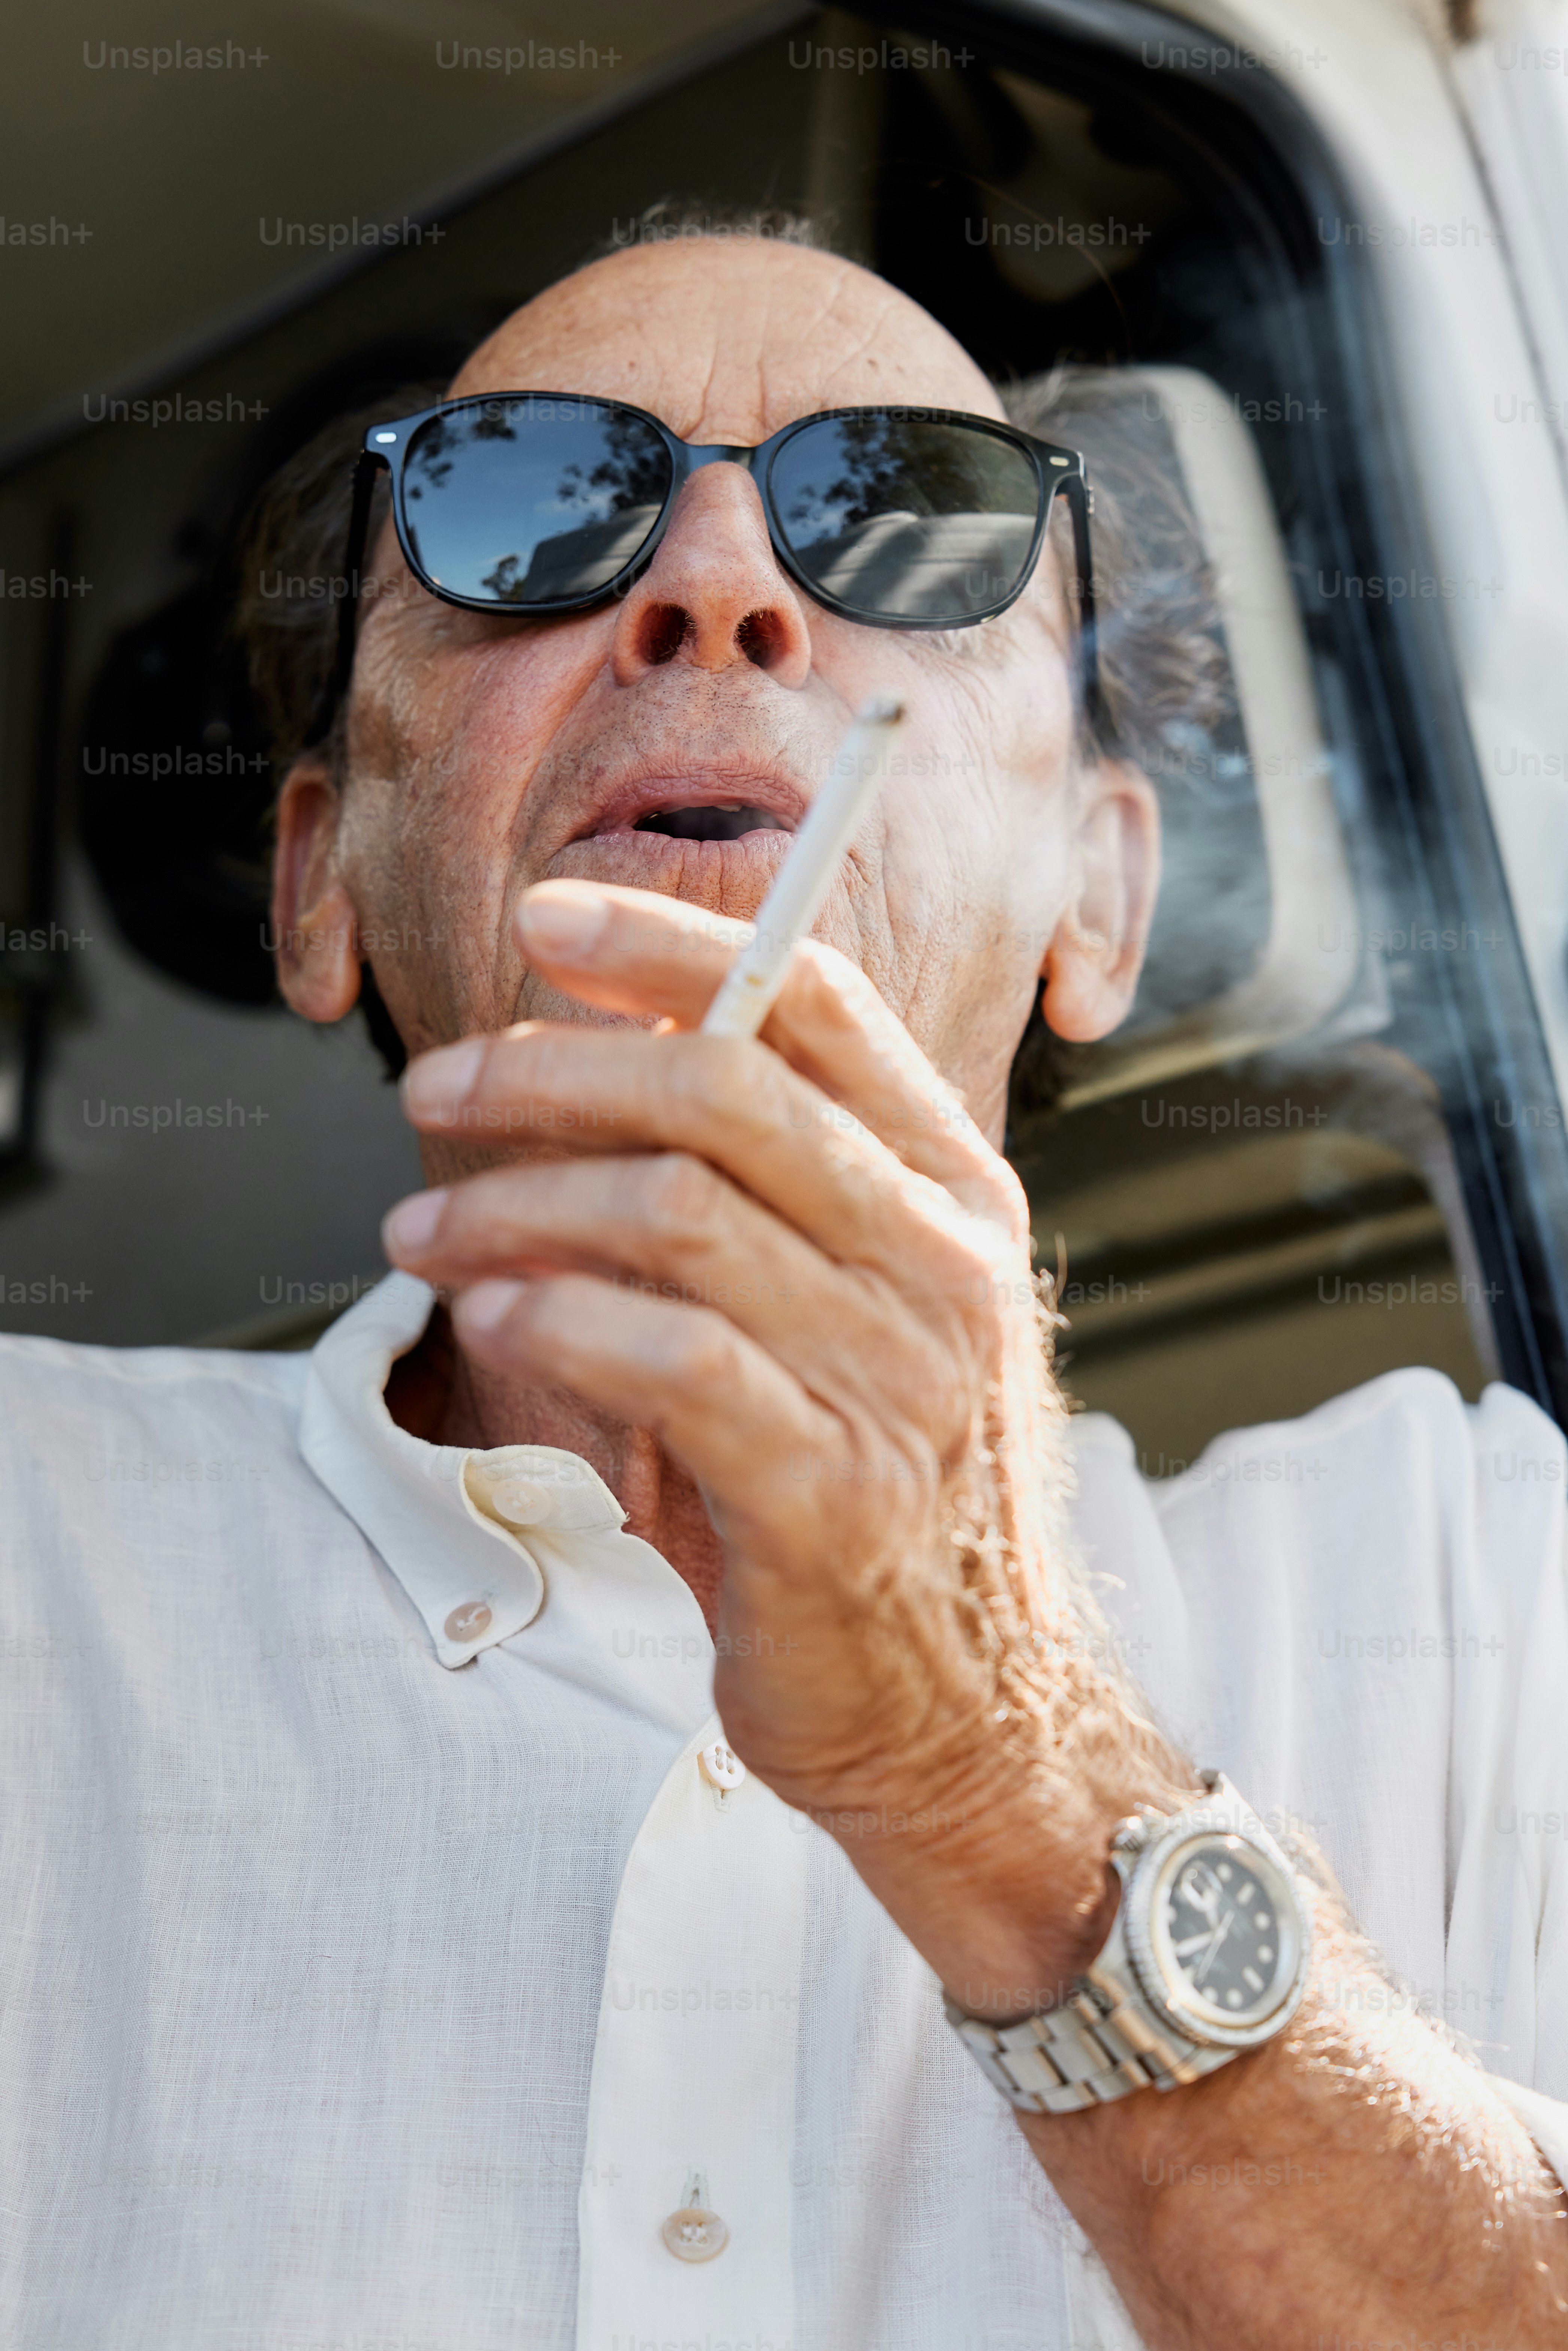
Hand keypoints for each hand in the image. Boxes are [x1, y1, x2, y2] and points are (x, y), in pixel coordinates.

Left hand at [382, 878, 1189, 2006]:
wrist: (974, 1710)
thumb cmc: (882, 1492)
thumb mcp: (859, 1313)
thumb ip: (772, 1193)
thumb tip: (603, 1061)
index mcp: (954, 1192)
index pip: (815, 1004)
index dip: (674, 943)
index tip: (549, 923)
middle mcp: (943, 1263)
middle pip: (725, 1090)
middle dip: (552, 1073)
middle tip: (434, 1094)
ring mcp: (900, 1377)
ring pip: (678, 1215)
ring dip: (518, 1207)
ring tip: (425, 1236)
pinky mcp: (833, 1494)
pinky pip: (676, 1360)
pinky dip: (564, 1321)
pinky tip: (495, 1318)